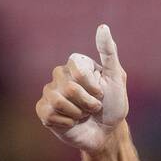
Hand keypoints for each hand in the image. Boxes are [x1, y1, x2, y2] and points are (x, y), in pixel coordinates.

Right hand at [35, 23, 128, 153]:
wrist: (106, 133)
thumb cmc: (113, 105)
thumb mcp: (116, 78)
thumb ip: (109, 53)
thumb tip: (102, 26)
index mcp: (74, 65)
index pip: (76, 69)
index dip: (92, 86)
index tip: (101, 93)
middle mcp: (59, 76)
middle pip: (69, 87)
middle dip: (88, 103)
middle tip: (94, 108)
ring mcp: (49, 93)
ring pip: (58, 101)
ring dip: (78, 113)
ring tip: (83, 115)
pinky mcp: (44, 111)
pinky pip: (50, 114)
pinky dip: (67, 123)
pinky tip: (72, 123)